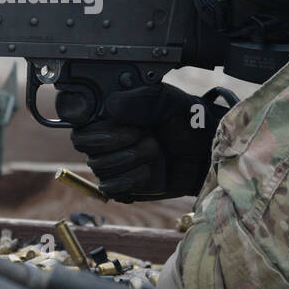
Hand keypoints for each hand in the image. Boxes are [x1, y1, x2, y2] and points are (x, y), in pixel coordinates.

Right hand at [57, 83, 230, 202]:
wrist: (208, 153)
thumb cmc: (188, 121)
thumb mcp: (168, 101)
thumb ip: (141, 100)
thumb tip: (110, 107)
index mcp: (112, 116)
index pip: (81, 123)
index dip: (92, 125)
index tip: (112, 120)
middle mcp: (109, 140)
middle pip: (86, 146)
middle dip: (114, 141)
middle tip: (142, 133)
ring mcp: (116, 163)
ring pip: (99, 167)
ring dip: (129, 159)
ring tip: (154, 150)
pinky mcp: (126, 185)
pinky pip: (111, 188)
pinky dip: (131, 180)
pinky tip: (149, 171)